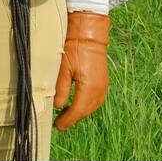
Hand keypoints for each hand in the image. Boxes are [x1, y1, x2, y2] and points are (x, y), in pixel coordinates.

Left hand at [53, 11, 110, 129]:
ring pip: (92, 106)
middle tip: (60, 124)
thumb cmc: (74, 48)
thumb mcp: (63, 68)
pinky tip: (78, 105)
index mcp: (89, 88)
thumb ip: (61, 88)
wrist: (90, 34)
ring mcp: (103, 85)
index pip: (78, 110)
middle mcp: (99, 89)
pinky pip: (96, 99)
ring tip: (67, 116)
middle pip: (86, 111)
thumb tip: (58, 105)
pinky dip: (87, 105)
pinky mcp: (103, 81)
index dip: (67, 120)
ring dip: (81, 112)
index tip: (57, 126)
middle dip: (73, 118)